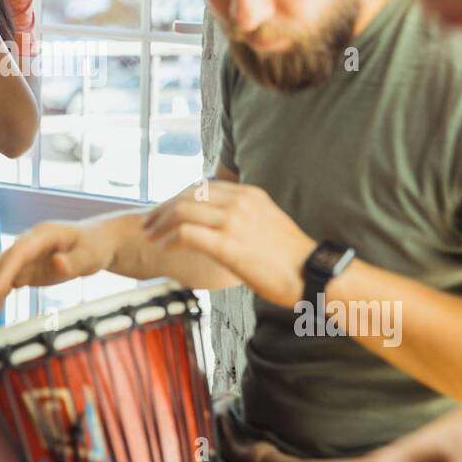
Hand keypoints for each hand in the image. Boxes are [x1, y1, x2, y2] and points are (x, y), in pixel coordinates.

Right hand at [0, 220, 116, 319]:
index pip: (19, 252)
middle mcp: (28, 243)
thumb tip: (57, 263)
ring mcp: (25, 256)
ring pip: (0, 273)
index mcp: (43, 234)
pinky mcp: (26, 269)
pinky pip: (7, 283)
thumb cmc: (95, 247)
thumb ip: (74, 261)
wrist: (97, 243)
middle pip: (2, 262)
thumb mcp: (91, 255)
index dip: (6, 271)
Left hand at [141, 181, 314, 306]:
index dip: (177, 198)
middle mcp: (239, 202)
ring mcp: (233, 222)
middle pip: (187, 195)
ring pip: (182, 211)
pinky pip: (187, 234)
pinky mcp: (227, 245)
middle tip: (148, 223)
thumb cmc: (292, 258)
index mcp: (248, 194)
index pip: (201, 187)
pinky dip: (170, 240)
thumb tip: (223, 225)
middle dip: (162, 209)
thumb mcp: (268, 223)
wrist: (313, 274)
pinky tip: (164, 249)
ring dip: (160, 223)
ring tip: (149, 236)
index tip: (164, 211)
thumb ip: (245, 217)